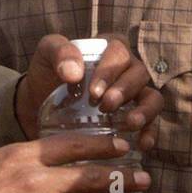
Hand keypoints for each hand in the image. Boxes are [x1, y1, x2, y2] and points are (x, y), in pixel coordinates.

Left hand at [15, 34, 162, 149]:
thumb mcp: (46, 54)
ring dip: (146, 110)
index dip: (110, 71)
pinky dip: (151, 133)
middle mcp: (127, 69)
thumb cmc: (46, 74)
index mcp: (110, 48)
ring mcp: (133, 95)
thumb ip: (58, 52)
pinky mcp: (133, 118)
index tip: (93, 92)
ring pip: (153, 97)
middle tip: (106, 107)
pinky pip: (151, 123)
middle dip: (125, 90)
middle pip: (139, 73)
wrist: (38, 105)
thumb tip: (74, 73)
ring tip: (131, 124)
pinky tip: (143, 145)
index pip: (119, 52)